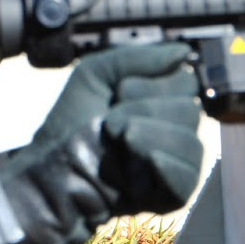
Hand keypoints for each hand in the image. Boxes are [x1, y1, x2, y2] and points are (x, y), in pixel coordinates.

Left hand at [0, 43, 203, 243]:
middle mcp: (175, 130)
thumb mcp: (97, 74)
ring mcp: (177, 163)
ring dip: (144, 134)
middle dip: (142, 108)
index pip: (187, 81)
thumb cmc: (72, 122)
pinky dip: (158, 162)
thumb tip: (184, 51)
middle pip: (190, 108)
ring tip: (117, 141)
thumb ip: (139, 58)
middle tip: (111, 122)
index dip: (151, 83)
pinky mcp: (174, 193)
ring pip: (190, 139)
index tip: (119, 92)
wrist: (55, 165)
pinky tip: (135, 164)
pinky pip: (187, 173)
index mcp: (162, 101)